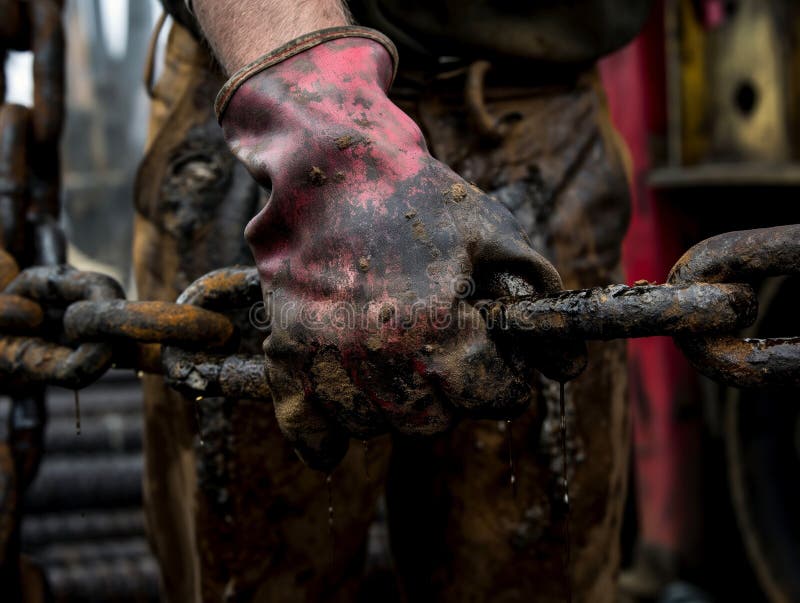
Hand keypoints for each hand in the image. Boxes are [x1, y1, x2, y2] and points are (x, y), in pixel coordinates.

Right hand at [218, 28, 564, 469]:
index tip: (505, 373)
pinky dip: (323, 441)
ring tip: (403, 375)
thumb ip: (535, 291)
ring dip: (395, 411)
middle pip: (430, 422)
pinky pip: (305, 426)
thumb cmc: (415, 197)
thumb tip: (567, 362)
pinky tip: (338, 440)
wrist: (329, 169)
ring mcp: (324, 353)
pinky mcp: (286, 350)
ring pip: (373, 427)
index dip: (508, 386)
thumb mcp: (492, 230)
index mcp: (434, 320)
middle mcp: (376, 348)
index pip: (486, 397)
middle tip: (450, 366)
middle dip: (452, 399)